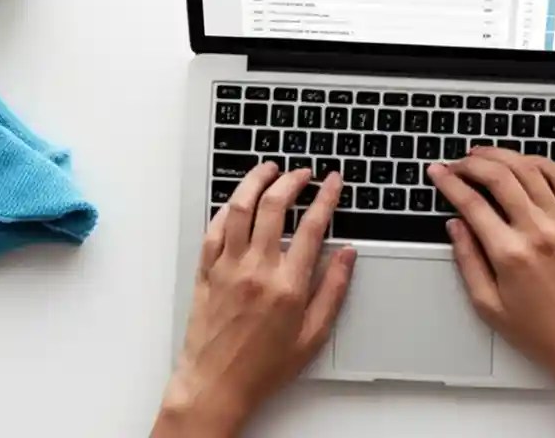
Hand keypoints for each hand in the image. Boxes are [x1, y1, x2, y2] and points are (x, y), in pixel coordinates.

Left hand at [153, 165, 355, 437]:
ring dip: (256, 181)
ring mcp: (227, 267)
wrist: (216, 385)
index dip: (326, 197)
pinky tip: (237, 202)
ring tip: (269, 170)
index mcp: (288, 285)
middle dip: (292, 180)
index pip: (312, 226)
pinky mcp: (206, 272)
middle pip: (274, 206)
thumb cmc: (263, 367)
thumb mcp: (313, 336)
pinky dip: (227, 208)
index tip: (332, 181)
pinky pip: (214, 229)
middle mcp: (256, 269)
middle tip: (302, 172)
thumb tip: (347, 256)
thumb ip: (333, 291)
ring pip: (240, 208)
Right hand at [428, 148, 554, 392]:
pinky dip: (540, 162)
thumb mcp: (487, 304)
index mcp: (510, 254)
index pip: (471, 203)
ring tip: (484, 155)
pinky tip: (524, 162)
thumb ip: (467, 260)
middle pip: (499, 176)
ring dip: (502, 155)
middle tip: (457, 163)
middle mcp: (538, 232)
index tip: (438, 173)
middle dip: (472, 163)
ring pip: (529, 169)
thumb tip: (455, 226)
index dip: (449, 182)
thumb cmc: (538, 329)